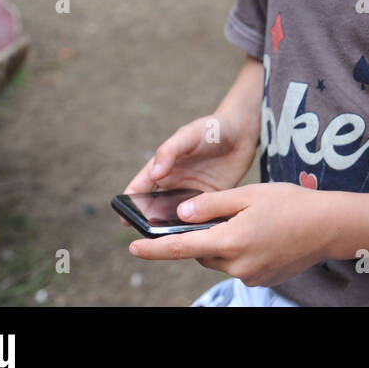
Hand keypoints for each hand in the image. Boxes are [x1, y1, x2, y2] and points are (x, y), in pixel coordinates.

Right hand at [120, 114, 257, 226]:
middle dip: (151, 222)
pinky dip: (199, 226)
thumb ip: (170, 151)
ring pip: (177, 217)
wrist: (243, 131)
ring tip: (176, 239)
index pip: (139, 190)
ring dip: (175, 227)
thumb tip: (154, 174)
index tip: (125, 221)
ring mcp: (192, 195)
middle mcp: (174, 185)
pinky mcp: (212, 201)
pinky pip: (202, 218)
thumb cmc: (211, 128)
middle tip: (153, 235)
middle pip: (155, 209)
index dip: (129, 205)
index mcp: (162, 169)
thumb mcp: (188, 135)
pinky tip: (201, 236)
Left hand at [128, 183, 337, 286]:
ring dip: (223, 243)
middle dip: (204, 236)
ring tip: (250, 221)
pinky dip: (241, 251)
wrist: (330, 226)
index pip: (181, 247)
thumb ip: (211, 205)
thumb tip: (180, 215)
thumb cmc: (292, 204)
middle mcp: (237, 264)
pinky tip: (262, 235)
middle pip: (203, 252)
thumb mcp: (249, 194)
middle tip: (223, 214)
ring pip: (221, 259)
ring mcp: (250, 276)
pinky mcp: (262, 280)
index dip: (153, 247)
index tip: (133, 246)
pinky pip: (239, 266)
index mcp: (231, 240)